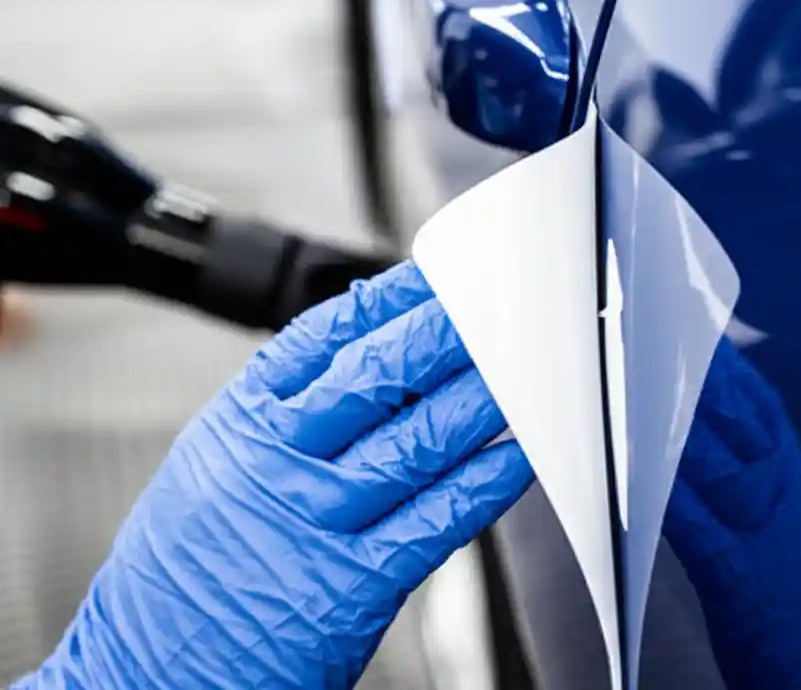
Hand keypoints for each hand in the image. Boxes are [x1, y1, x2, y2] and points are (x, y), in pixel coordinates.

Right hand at [15, 261, 532, 688]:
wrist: (149, 674)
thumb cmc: (183, 576)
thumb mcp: (210, 469)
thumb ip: (280, 412)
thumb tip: (359, 351)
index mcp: (240, 427)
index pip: (321, 340)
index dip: (387, 301)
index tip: (433, 277)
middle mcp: (278, 465)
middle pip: (377, 378)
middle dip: (444, 335)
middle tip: (495, 304)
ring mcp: (319, 523)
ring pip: (417, 441)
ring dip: (480, 399)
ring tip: (524, 367)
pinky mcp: (356, 585)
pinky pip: (436, 521)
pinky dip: (484, 485)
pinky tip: (518, 456)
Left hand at [665, 343, 800, 689]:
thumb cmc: (793, 593)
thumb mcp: (788, 518)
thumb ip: (751, 471)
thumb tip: (697, 425)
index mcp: (794, 479)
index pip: (762, 407)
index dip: (726, 366)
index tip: (690, 327)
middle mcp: (787, 497)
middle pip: (747, 424)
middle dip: (704, 380)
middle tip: (660, 337)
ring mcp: (769, 540)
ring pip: (728, 469)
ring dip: (683, 430)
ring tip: (642, 392)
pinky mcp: (745, 583)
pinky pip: (707, 533)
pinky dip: (675, 501)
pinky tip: (644, 476)